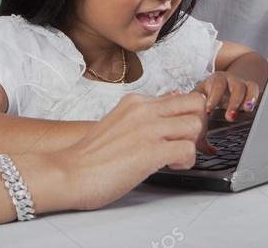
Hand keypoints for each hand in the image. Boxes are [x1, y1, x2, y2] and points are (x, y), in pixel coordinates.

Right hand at [57, 92, 204, 210]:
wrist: (69, 172)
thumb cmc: (92, 156)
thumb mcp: (120, 123)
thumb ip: (144, 116)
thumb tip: (167, 105)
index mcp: (136, 102)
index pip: (181, 96)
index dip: (188, 116)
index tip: (183, 132)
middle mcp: (144, 109)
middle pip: (196, 104)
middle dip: (198, 125)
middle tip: (186, 142)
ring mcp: (148, 129)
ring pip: (196, 125)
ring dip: (192, 144)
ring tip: (174, 157)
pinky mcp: (151, 151)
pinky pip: (189, 150)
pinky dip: (186, 162)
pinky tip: (170, 167)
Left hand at [190, 72, 259, 153]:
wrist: (220, 81)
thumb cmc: (208, 93)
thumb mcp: (199, 98)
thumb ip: (196, 115)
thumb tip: (200, 141)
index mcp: (216, 80)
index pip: (216, 86)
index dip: (213, 98)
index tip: (209, 112)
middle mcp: (232, 80)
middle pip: (236, 87)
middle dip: (234, 102)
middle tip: (230, 117)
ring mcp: (244, 84)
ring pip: (251, 87)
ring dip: (250, 99)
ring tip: (248, 110)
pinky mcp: (253, 90)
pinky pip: (259, 92)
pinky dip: (260, 99)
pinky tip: (259, 110)